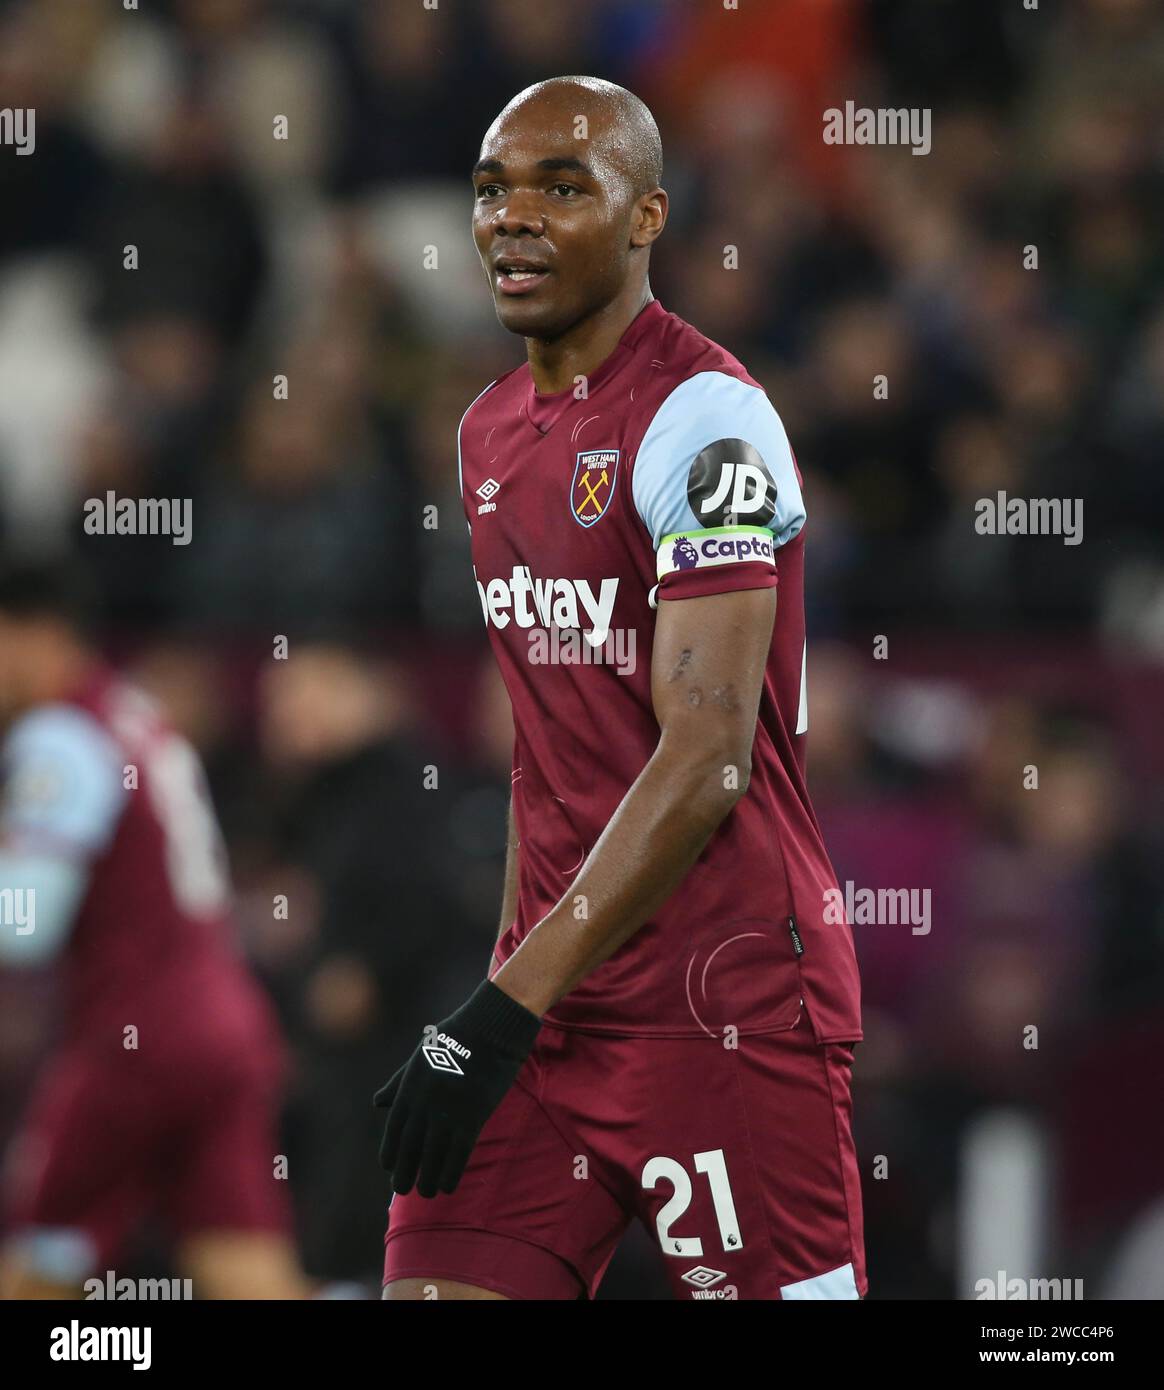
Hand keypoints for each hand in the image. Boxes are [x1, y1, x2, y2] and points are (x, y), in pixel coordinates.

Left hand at [374, 980, 540, 1197]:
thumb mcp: (420, 1055)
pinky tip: (448, 1186)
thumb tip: (377, 1102)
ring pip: (433, 1156)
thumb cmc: (457, 1036)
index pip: (394, 1129)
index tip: (390, 1168)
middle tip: (404, 1190)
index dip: (391, 1152)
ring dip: (428, 1178)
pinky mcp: (472, 1117)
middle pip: (410, 1147)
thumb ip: (399, 1082)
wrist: (490, 1028)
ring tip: (426, 1192)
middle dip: (405, 1172)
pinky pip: (458, 1154)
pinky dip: (451, 1173)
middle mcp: (424, 1103)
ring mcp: (447, 1112)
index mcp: (410, 1086)